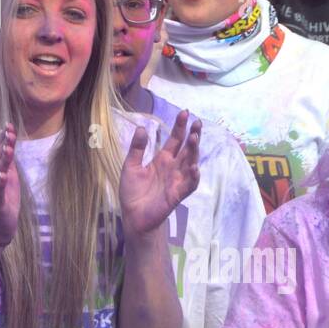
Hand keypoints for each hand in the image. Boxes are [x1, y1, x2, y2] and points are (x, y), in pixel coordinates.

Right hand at [0, 124, 19, 247]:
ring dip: (1, 161)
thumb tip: (10, 144)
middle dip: (3, 145)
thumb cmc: (4, 201)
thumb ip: (8, 163)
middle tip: (9, 131)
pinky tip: (3, 175)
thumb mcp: (9, 178)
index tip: (9, 125)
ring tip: (7, 148)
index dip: (2, 139)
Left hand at [119, 113, 200, 239]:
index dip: (180, 126)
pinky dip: (193, 177)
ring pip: (191, 162)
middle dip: (193, 135)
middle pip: (187, 148)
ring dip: (194, 151)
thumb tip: (141, 127)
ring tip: (195, 138)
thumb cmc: (133, 191)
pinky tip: (194, 167)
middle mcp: (173, 167)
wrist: (133, 215)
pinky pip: (189, 184)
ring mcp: (177, 180)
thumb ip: (137, 148)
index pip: (175, 139)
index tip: (185, 112)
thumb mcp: (131, 166)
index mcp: (163, 159)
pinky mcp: (177, 194)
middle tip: (197, 122)